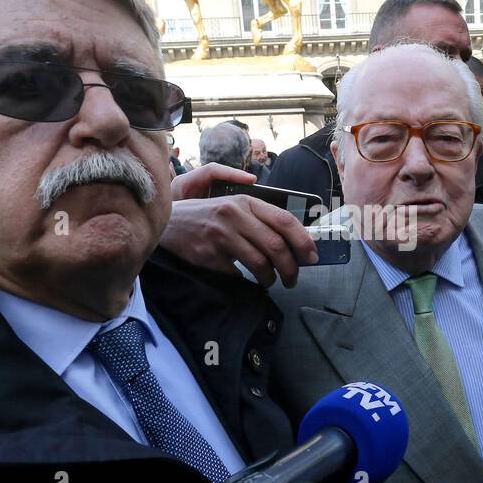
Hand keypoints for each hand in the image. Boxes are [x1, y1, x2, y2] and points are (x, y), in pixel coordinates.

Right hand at [161, 164, 316, 286]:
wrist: (171, 223)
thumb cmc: (210, 216)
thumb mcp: (235, 206)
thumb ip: (261, 219)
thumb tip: (295, 241)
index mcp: (246, 201)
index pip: (285, 220)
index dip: (303, 241)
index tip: (312, 257)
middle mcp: (235, 215)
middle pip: (276, 246)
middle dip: (291, 268)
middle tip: (293, 278)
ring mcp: (221, 236)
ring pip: (261, 264)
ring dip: (271, 278)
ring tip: (271, 281)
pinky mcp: (209, 255)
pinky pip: (238, 274)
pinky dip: (247, 280)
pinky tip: (246, 279)